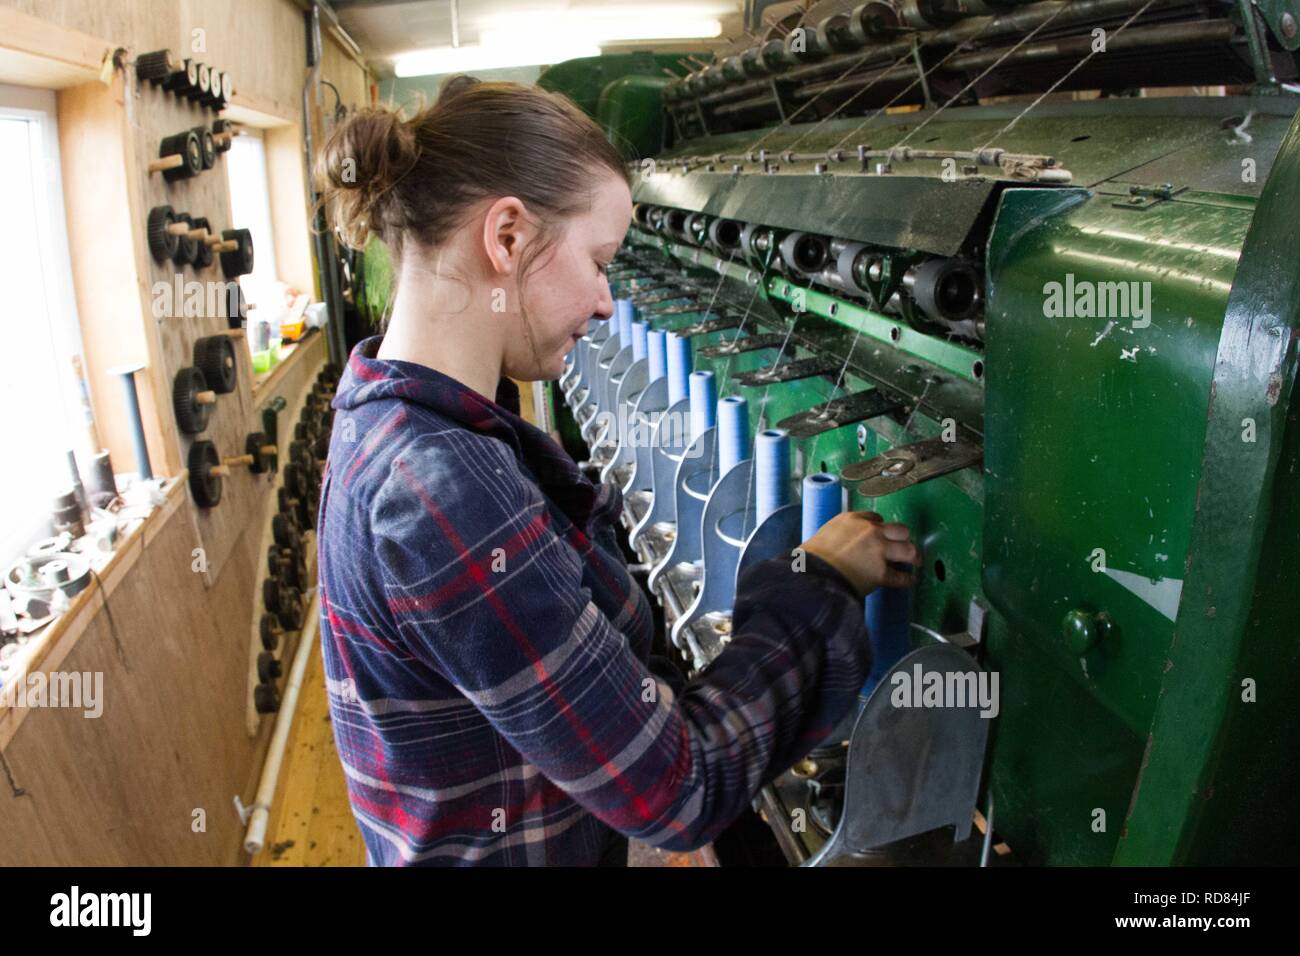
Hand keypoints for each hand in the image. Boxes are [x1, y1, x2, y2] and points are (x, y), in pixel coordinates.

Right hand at [801, 511, 917, 598]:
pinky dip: (906, 580)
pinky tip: (909, 581)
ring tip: (916, 560)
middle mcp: (870, 532)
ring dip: (913, 556)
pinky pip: (901, 576)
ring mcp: (878, 551)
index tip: (883, 533)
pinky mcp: (881, 572)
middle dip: (903, 537)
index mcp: (853, 519)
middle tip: (906, 544)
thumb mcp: (825, 534)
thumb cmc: (812, 557)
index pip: (875, 518)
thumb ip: (840, 534)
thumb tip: (843, 544)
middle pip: (899, 529)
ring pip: (908, 549)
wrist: (812, 573)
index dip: (881, 527)